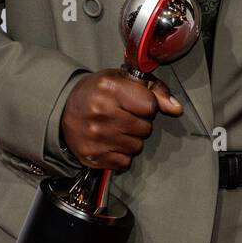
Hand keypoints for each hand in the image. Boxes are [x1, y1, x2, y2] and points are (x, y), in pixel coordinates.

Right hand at [59, 68, 183, 171]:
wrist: (64, 110)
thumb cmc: (98, 92)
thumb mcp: (124, 80)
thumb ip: (154, 91)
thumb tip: (176, 108)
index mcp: (110, 88)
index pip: (150, 106)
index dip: (148, 105)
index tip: (136, 103)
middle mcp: (100, 112)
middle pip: (145, 128)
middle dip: (140, 123)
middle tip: (124, 116)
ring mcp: (95, 136)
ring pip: (137, 147)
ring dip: (132, 140)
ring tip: (117, 128)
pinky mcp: (92, 156)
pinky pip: (125, 162)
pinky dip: (122, 155)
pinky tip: (111, 142)